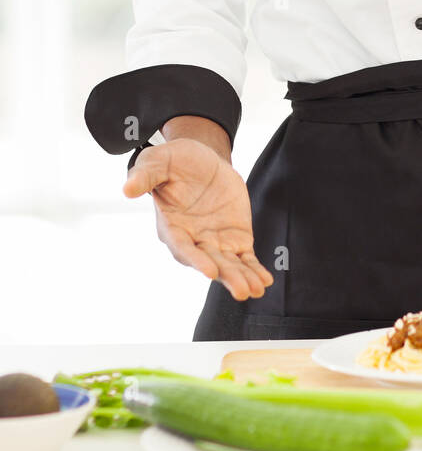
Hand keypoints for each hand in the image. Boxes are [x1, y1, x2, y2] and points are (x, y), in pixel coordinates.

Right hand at [123, 139, 273, 300]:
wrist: (201, 160)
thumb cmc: (174, 161)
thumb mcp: (157, 161)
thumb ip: (145, 176)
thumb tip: (127, 188)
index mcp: (171, 226)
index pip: (183, 247)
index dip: (196, 259)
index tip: (210, 271)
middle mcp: (192, 240)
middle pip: (210, 262)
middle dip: (226, 276)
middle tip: (242, 290)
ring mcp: (214, 242)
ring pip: (229, 265)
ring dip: (243, 278)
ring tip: (257, 290)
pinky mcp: (234, 239)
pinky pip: (244, 258)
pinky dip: (254, 270)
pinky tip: (264, 281)